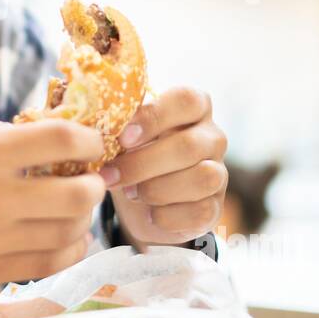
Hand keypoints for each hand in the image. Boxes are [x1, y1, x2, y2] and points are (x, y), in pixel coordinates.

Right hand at [0, 109, 107, 287]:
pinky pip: (44, 266)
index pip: (62, 142)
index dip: (90, 140)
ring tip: (75, 208)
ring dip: (82, 219)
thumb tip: (38, 134)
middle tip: (88, 178)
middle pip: (78, 195)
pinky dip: (66, 251)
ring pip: (67, 235)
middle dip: (93, 184)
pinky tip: (63, 238)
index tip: (91, 142)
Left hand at [100, 87, 227, 247]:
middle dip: (143, 164)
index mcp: (193, 108)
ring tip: (131, 193)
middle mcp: (213, 137)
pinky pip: (201, 212)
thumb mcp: (125, 135)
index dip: (154, 118)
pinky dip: (169, 216)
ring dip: (157, 190)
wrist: (141, 201)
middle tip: (110, 175)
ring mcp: (219, 172)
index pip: (186, 100)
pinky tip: (150, 214)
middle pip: (189, 146)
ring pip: (202, 179)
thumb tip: (99, 126)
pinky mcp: (215, 207)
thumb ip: (121, 125)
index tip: (123, 138)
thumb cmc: (133, 154)